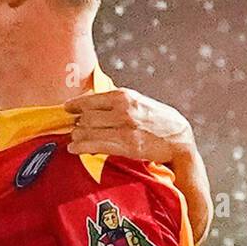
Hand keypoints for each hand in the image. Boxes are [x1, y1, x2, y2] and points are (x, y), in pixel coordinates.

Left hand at [65, 87, 195, 165]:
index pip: (90, 99)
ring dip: (77, 136)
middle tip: (74, 128)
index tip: (67, 108)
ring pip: (87, 131)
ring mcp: (123, 128)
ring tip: (74, 139)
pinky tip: (74, 148)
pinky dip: (80, 147)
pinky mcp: (125, 146)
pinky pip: (94, 145)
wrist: (179, 140)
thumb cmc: (159, 121)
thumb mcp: (139, 102)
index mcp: (124, 96)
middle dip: (77, 124)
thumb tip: (93, 104)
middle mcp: (122, 110)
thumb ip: (118, 102)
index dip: (75, 105)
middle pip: (85, 117)